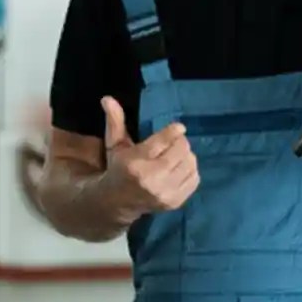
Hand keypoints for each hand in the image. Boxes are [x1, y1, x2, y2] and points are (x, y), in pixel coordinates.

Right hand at [99, 96, 199, 223]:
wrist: (118, 202)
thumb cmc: (118, 168)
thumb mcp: (114, 144)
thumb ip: (115, 121)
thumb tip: (107, 98)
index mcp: (134, 162)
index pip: (162, 142)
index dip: (174, 131)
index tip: (178, 127)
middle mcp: (150, 178)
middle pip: (180, 151)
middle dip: (180, 142)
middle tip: (175, 141)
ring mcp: (164, 193)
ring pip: (190, 163)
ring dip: (186, 155)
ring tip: (176, 154)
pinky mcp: (175, 202)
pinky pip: (194, 178)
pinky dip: (191, 170)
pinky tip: (180, 168)